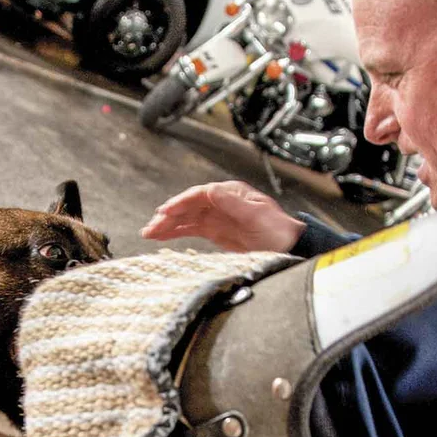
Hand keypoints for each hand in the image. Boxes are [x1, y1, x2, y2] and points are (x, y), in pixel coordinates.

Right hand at [141, 180, 305, 253]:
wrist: (288, 247)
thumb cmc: (277, 230)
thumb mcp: (257, 216)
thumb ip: (234, 204)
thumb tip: (211, 189)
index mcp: (231, 194)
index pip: (200, 195)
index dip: (181, 202)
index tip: (165, 211)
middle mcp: (221, 202)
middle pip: (189, 206)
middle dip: (169, 216)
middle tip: (151, 227)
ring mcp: (216, 217)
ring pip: (186, 218)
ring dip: (167, 225)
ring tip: (148, 233)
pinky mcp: (215, 231)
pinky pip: (191, 229)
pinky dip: (176, 232)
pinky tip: (161, 236)